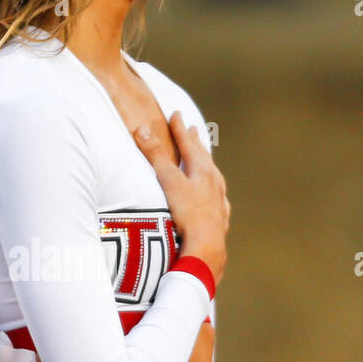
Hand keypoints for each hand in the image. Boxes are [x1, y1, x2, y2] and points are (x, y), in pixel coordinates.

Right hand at [133, 111, 229, 285]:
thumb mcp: (169, 182)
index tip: (176, 114)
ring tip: (205, 161)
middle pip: (204, 158)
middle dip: (196, 143)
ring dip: (207, 167)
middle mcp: (215, 184)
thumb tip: (142, 129)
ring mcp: (219, 202)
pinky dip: (214, 194)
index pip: (189, 143)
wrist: (207, 247)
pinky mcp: (219, 220)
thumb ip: (156, 156)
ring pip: (214, 178)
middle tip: (194, 130)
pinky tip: (216, 199)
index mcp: (203, 171)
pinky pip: (219, 201)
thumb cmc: (188, 213)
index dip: (180, 129)